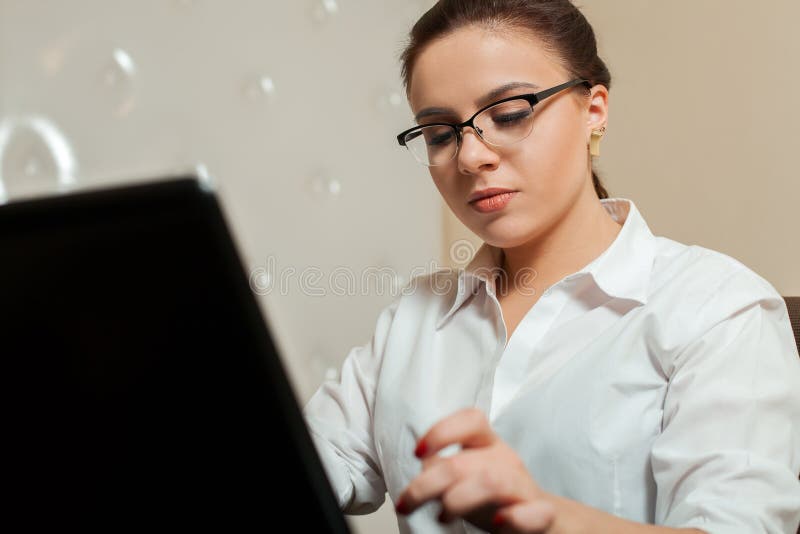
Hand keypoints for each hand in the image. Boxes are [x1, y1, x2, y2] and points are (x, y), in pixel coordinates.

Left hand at [395, 408, 556, 532]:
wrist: (540, 517)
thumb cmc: (493, 496)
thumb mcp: (465, 475)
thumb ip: (442, 468)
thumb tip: (419, 468)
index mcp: (488, 444)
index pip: (470, 420)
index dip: (441, 431)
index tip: (418, 452)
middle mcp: (505, 460)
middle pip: (464, 461)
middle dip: (428, 483)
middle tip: (407, 503)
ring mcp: (524, 487)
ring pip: (493, 482)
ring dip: (459, 499)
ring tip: (442, 516)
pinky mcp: (541, 514)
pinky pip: (534, 513)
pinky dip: (515, 518)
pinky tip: (498, 521)